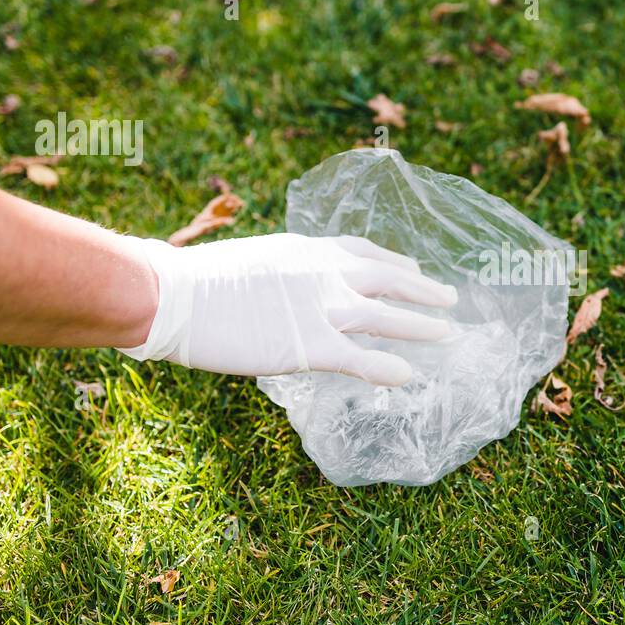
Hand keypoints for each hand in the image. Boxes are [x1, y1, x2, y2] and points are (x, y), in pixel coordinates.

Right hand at [118, 234, 457, 383]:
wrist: (174, 294)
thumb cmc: (197, 281)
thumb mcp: (254, 261)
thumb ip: (284, 273)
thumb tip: (289, 286)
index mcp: (307, 250)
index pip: (364, 251)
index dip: (395, 261)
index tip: (415, 268)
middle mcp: (324, 273)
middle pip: (388, 279)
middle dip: (423, 290)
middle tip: (450, 298)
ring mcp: (320, 308)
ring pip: (386, 316)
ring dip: (422, 325)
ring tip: (449, 334)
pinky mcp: (310, 345)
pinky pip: (360, 358)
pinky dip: (387, 366)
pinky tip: (408, 375)